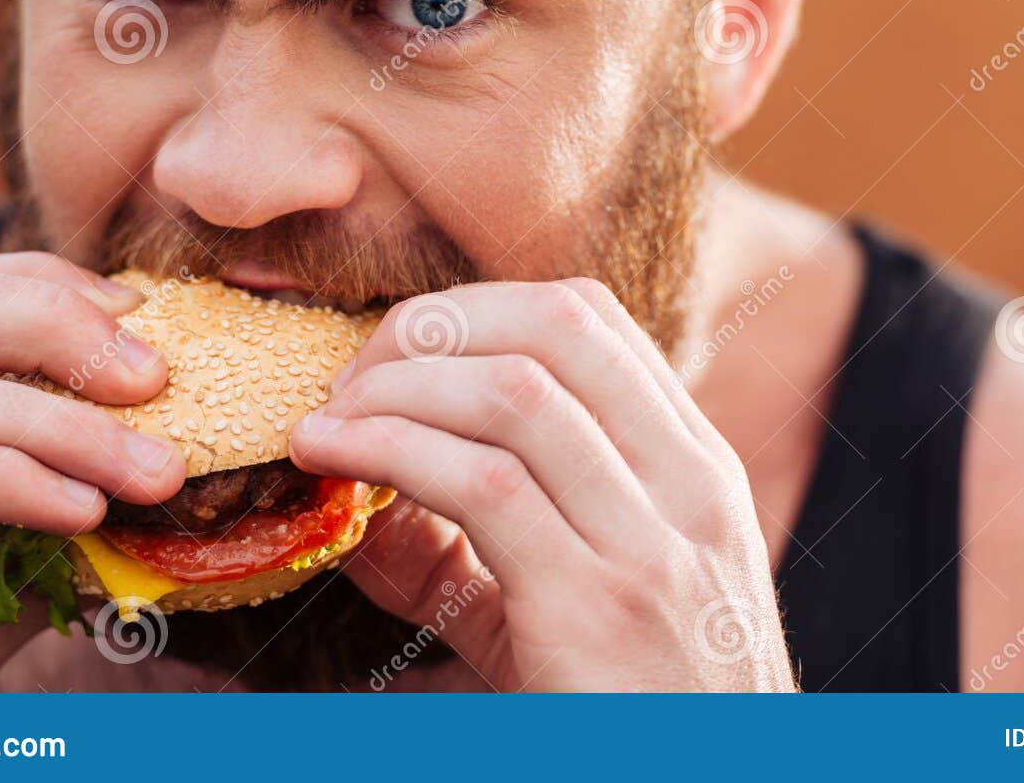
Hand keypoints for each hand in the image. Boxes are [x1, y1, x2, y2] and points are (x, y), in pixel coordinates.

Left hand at [290, 279, 794, 691]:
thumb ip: (478, 541)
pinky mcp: (597, 610)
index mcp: (696, 467)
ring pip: (512, 394)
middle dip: (429, 328)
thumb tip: (351, 489)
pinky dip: (390, 450)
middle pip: (553, 325)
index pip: (588, 320)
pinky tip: (334, 459)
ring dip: (394, 388)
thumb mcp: (583, 602)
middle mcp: (689, 485)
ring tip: (327, 422)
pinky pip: (483, 486)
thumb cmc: (639, 713)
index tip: (396, 356)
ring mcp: (652, 545)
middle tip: (351, 379)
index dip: (472, 310)